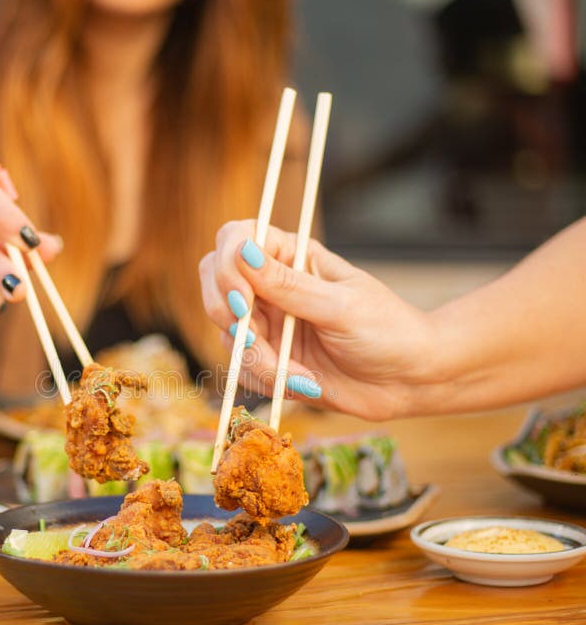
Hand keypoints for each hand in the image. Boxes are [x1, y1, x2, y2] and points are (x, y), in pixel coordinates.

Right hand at [199, 220, 436, 419]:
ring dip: (257, 360)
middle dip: (228, 315)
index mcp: (292, 256)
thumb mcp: (340, 306)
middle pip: (215, 284)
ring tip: (302, 376)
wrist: (409, 380)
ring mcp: (268, 323)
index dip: (227, 265)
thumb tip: (242, 251)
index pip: (236, 240)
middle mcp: (272, 286)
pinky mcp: (268, 359)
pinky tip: (305, 385)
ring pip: (227, 333)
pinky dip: (266, 380)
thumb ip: (288, 285)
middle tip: (254, 339)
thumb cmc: (387, 331)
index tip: (242, 299)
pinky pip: (242, 368)